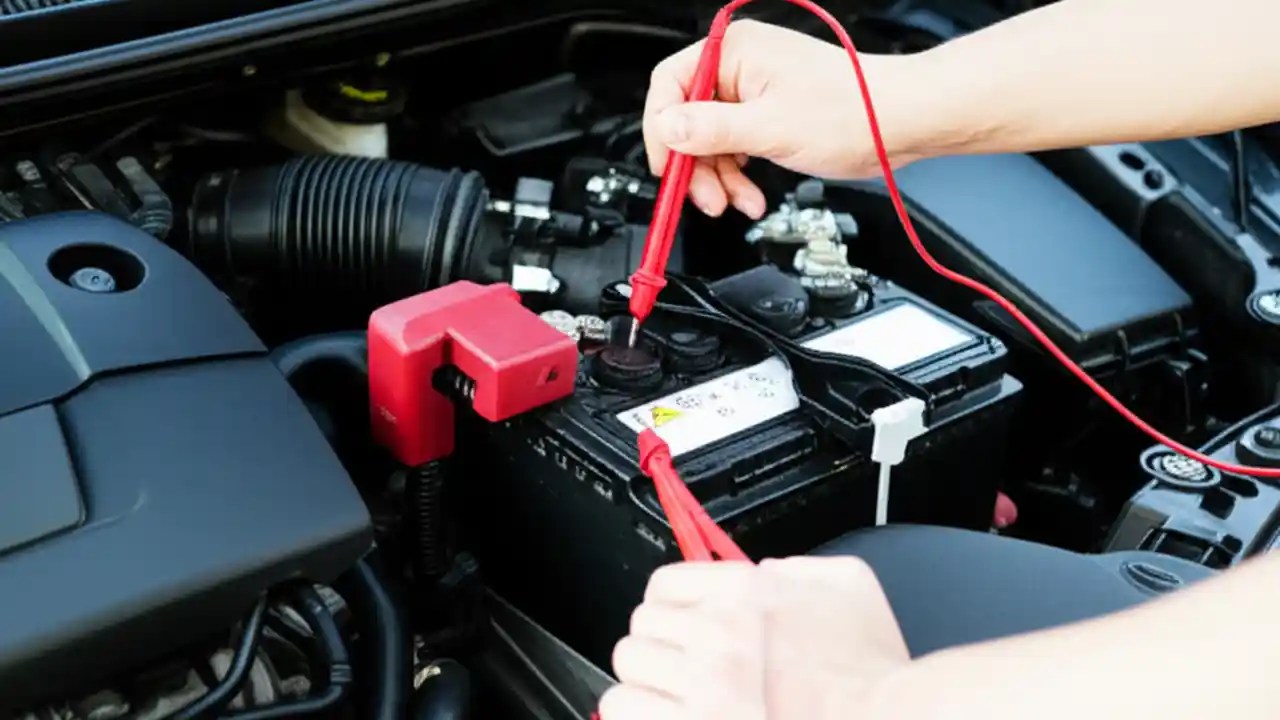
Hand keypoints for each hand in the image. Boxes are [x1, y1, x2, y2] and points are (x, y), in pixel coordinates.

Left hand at [598, 557, 909, 719]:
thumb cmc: (874, 672)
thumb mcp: (850, 587)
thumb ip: (800, 568)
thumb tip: (769, 570)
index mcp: (748, 591)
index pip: (665, 584)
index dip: (668, 607)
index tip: (673, 623)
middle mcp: (718, 632)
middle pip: (641, 626)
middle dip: (658, 646)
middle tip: (678, 665)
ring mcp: (702, 684)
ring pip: (629, 666)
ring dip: (646, 680)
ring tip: (669, 694)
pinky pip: (626, 707)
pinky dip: (638, 711)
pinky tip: (665, 715)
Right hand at [643, 20, 936, 219]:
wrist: (901, 122)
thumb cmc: (853, 112)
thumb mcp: (769, 128)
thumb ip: (710, 130)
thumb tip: (666, 130)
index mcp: (734, 52)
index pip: (669, 87)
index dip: (662, 132)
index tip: (667, 169)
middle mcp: (740, 66)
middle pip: (687, 119)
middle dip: (695, 165)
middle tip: (707, 199)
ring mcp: (753, 91)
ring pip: (710, 139)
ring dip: (719, 178)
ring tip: (737, 203)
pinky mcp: (768, 114)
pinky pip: (734, 145)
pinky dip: (738, 174)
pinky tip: (750, 195)